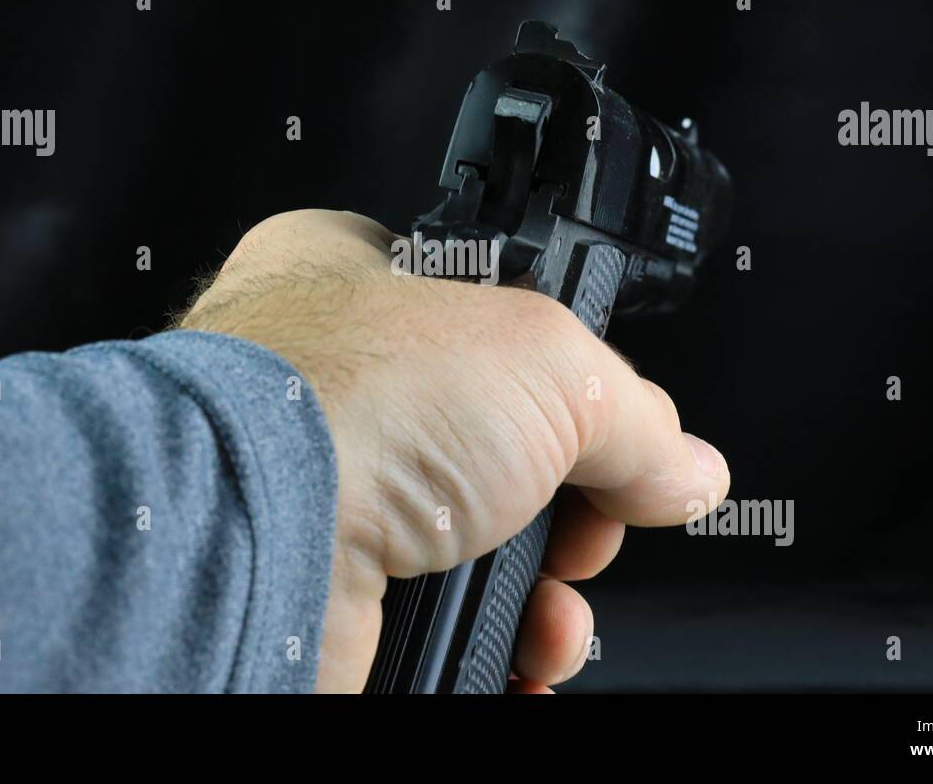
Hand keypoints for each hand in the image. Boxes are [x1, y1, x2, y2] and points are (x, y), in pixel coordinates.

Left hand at [180, 210, 729, 691]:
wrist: (248, 531)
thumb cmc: (345, 397)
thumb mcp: (546, 361)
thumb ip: (634, 414)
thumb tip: (684, 467)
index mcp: (371, 282)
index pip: (502, 325)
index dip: (570, 381)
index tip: (612, 427)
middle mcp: (344, 384)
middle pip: (506, 451)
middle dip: (572, 509)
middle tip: (586, 521)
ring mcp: (334, 490)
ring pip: (480, 548)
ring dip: (546, 592)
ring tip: (554, 606)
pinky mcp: (333, 585)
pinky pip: (440, 623)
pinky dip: (498, 646)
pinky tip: (523, 651)